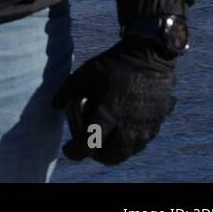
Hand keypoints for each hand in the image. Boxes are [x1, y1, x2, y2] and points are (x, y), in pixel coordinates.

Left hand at [52, 38, 177, 165]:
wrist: (149, 55)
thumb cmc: (113, 63)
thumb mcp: (84, 74)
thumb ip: (66, 91)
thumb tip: (54, 105)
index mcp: (108, 114)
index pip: (89, 145)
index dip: (75, 151)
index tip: (68, 150)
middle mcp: (129, 125)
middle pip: (113, 156)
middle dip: (98, 155)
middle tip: (90, 146)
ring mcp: (147, 125)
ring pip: (130, 151)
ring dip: (117, 149)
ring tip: (107, 138)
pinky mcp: (158, 121)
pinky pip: (144, 140)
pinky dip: (132, 141)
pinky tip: (124, 128)